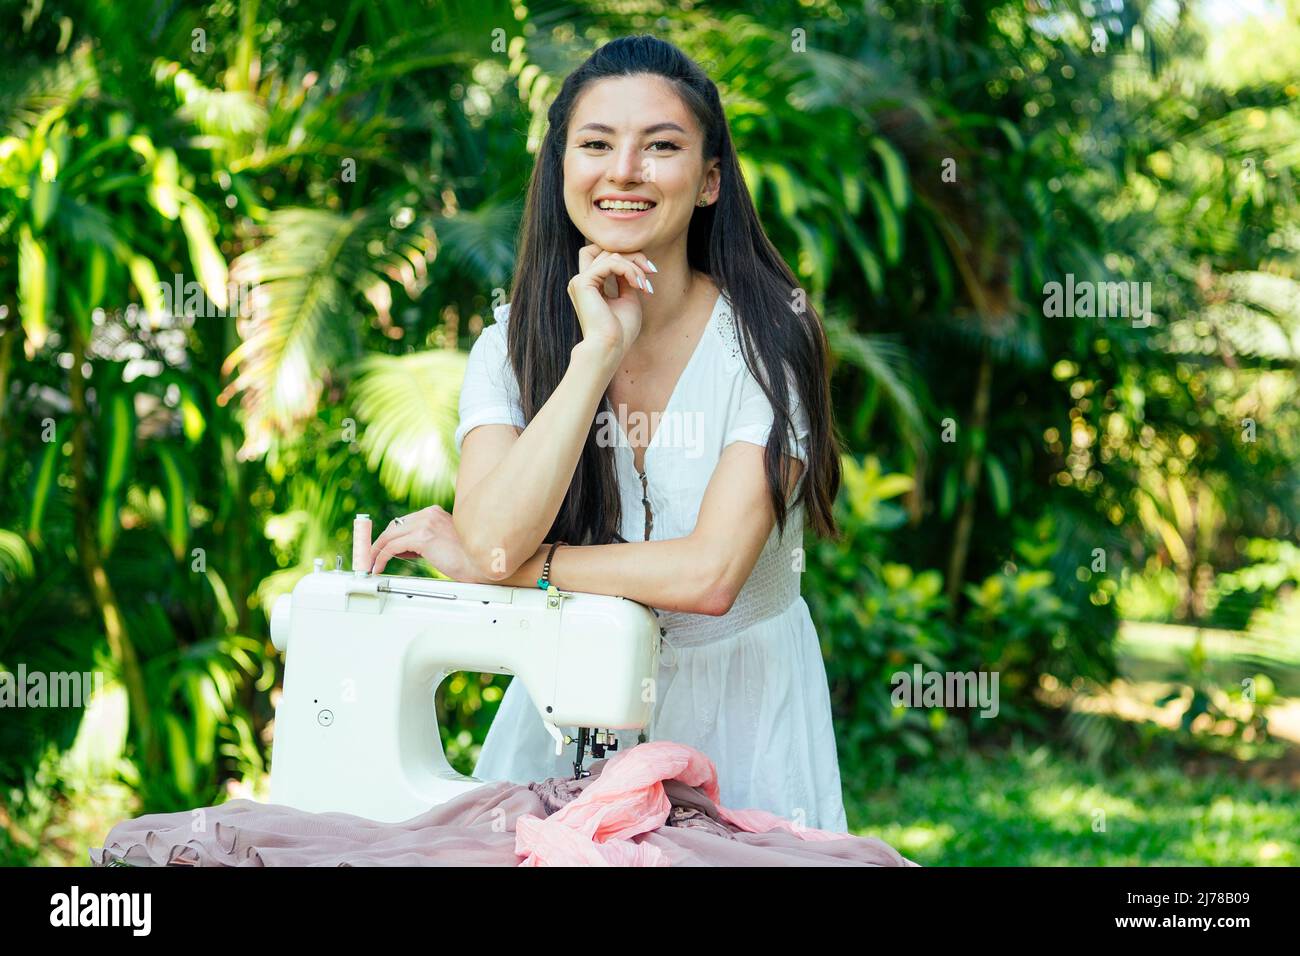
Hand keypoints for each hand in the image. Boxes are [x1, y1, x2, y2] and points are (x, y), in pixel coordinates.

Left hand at [367, 506, 484, 582]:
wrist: (482, 563)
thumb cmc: (467, 558)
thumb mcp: (441, 544)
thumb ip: (423, 542)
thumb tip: (402, 550)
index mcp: (434, 512)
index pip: (403, 523)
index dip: (387, 538)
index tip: (377, 549)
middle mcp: (429, 514)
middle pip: (393, 527)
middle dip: (377, 544)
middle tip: (368, 558)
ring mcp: (426, 523)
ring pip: (389, 536)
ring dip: (375, 551)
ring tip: (369, 564)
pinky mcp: (422, 537)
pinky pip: (392, 547)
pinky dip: (381, 558)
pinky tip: (378, 566)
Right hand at [567, 244, 657, 355]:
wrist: (610, 348)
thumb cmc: (621, 331)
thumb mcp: (628, 298)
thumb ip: (626, 278)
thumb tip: (630, 262)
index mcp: (590, 286)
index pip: (606, 256)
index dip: (629, 258)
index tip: (650, 271)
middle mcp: (581, 281)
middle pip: (607, 250)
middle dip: (633, 256)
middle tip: (650, 271)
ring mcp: (580, 281)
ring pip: (610, 255)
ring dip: (634, 266)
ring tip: (644, 285)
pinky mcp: (583, 282)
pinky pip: (610, 263)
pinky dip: (628, 270)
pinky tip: (637, 284)